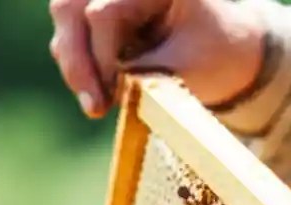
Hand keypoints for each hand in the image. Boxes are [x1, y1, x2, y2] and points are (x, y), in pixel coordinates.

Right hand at [48, 0, 266, 117]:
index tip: (111, 98)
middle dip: (76, 61)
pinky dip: (79, 65)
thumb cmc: (213, 55)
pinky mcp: (93, 10)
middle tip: (93, 109)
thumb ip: (141, 76)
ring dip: (75, 66)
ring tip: (97, 106)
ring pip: (65, 19)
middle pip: (69, 7)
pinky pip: (69, 34)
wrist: (225, 51)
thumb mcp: (184, 68)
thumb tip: (99, 93)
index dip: (101, 58)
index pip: (104, 11)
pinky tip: (98, 92)